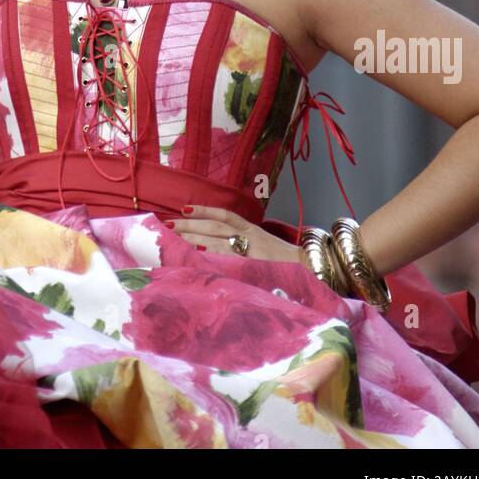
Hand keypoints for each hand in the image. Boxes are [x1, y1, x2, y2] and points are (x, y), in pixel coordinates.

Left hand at [165, 204, 301, 261]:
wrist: (310, 270)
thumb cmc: (283, 262)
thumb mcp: (262, 246)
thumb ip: (241, 243)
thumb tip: (211, 244)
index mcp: (252, 229)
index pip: (224, 215)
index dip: (204, 210)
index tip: (184, 208)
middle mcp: (250, 236)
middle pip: (215, 227)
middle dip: (191, 225)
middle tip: (168, 224)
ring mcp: (252, 251)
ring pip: (219, 241)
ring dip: (196, 239)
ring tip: (176, 238)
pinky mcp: (253, 266)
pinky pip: (229, 260)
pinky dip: (213, 256)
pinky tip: (198, 255)